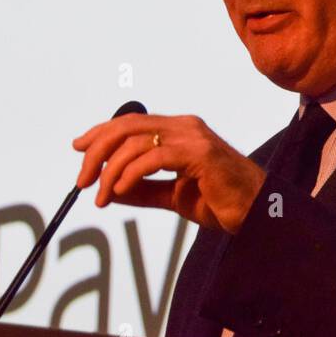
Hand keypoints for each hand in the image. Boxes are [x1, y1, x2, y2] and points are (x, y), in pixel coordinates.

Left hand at [71, 113, 266, 233]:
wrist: (256, 214)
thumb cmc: (222, 202)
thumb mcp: (173, 195)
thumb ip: (145, 190)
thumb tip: (111, 190)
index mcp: (180, 130)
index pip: (131, 122)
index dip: (100, 133)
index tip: (79, 149)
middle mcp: (185, 127)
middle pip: (127, 126)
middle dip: (97, 151)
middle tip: (83, 180)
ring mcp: (193, 137)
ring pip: (136, 142)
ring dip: (110, 172)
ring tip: (102, 198)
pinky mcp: (200, 153)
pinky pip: (154, 157)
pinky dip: (130, 173)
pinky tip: (122, 190)